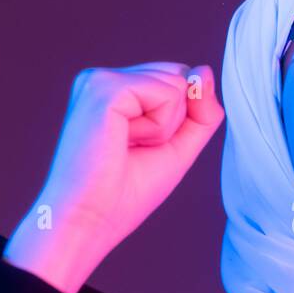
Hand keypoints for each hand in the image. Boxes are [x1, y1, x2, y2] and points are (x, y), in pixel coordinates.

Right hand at [4, 62, 224, 292]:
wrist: (88, 221)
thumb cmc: (123, 194)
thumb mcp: (177, 148)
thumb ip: (200, 111)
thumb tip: (205, 71)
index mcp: (114, 91)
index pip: (177, 82)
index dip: (178, 121)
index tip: (141, 149)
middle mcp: (104, 79)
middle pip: (181, 79)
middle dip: (173, 122)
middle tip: (133, 151)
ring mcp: (100, 79)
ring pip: (177, 85)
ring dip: (165, 128)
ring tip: (126, 148)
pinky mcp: (105, 87)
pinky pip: (168, 94)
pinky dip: (159, 128)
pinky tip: (124, 142)